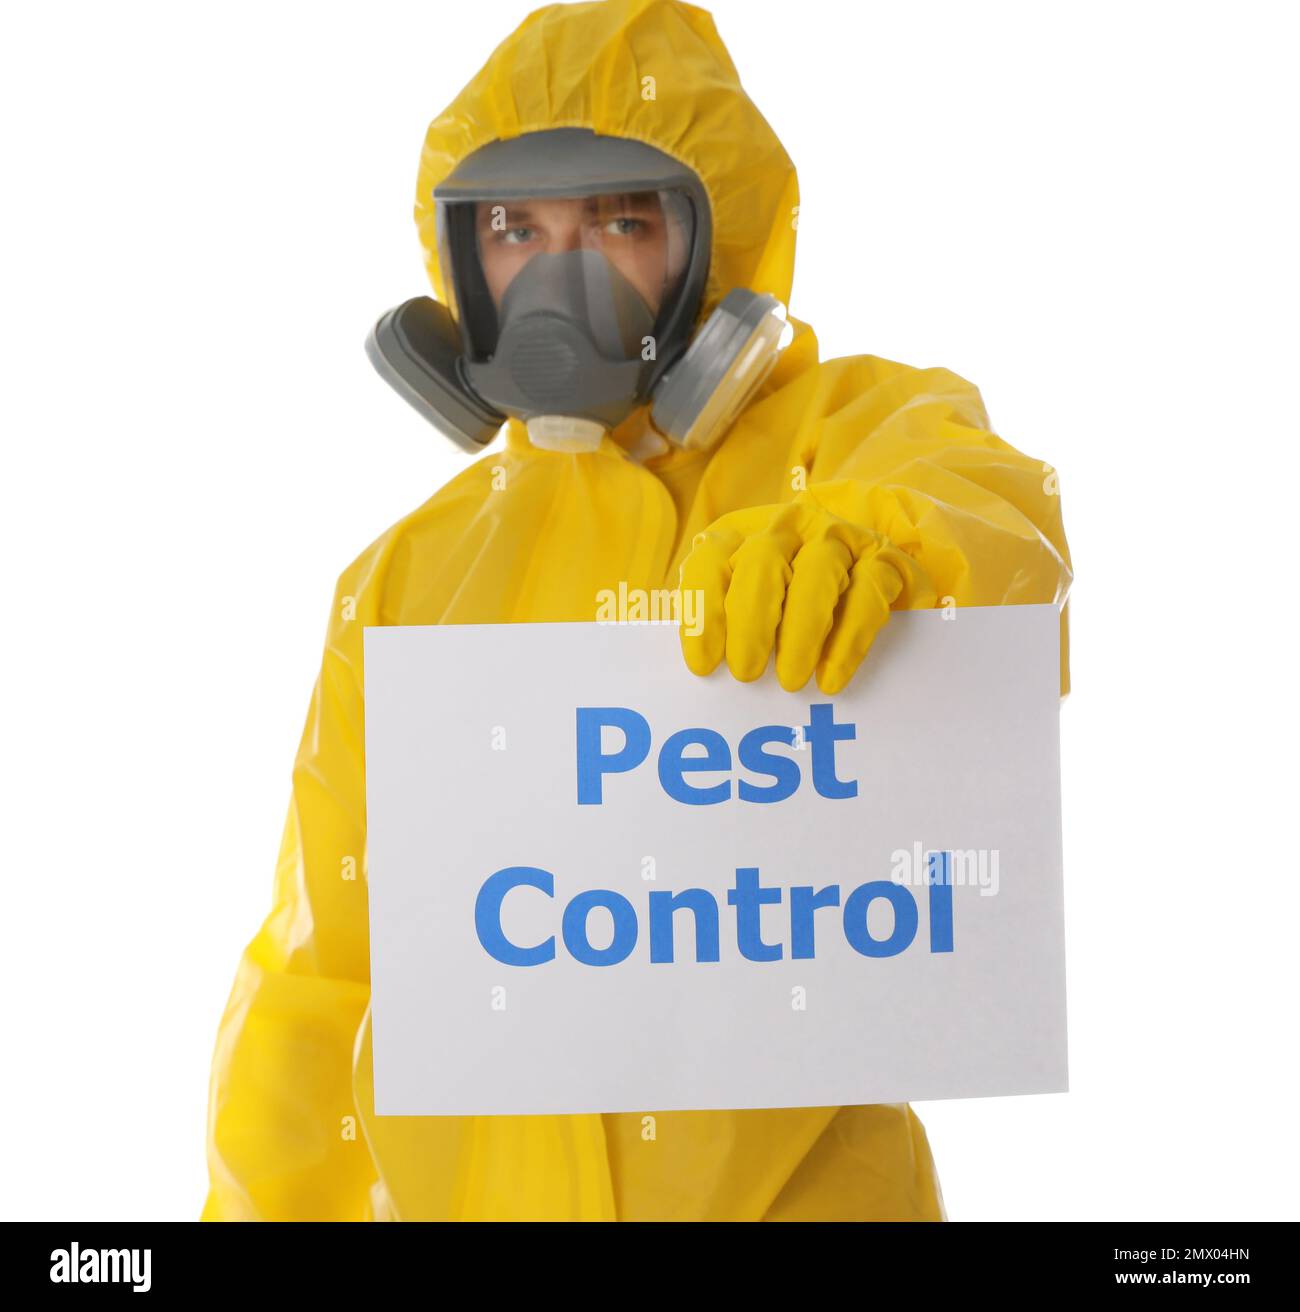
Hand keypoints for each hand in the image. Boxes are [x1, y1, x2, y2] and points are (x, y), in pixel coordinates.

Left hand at [679, 493, 935, 692]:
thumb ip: (725, 624)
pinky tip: (831, 677)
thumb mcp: (747, 599)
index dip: (704, 611)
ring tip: (790, 681)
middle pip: (763, 561)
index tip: (704, 665)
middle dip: (751, 621)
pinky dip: (848, 640)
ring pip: (818, 571)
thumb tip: (708, 672)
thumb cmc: (790, 598)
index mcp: (743, 535)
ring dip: (800, 631)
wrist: (867, 563)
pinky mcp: (884, 560)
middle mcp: (790, 527)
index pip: (712, 560)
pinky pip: (868, 593)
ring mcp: (840, 539)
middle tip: (747, 673)